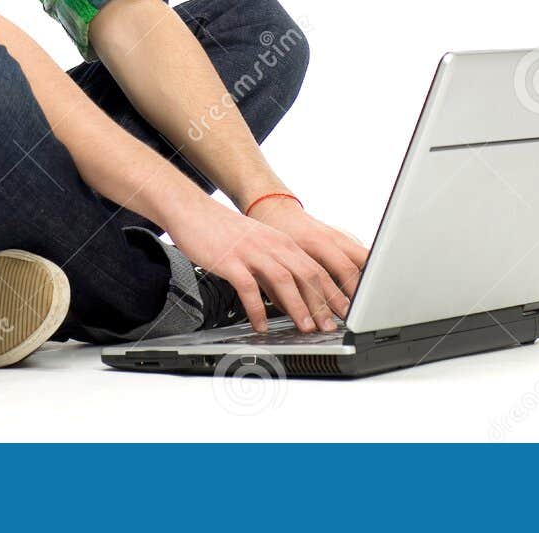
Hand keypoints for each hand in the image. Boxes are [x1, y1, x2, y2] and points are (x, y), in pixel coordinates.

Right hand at [166, 196, 353, 332]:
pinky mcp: (230, 260)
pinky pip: (248, 287)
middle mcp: (272, 245)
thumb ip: (275, 274)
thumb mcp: (258, 249)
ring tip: (304, 328)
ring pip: (284, 279)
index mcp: (283, 243)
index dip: (334, 291)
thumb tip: (290, 303)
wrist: (193, 211)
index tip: (345, 312)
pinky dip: (257, 309)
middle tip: (331, 326)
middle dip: (322, 303)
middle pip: (307, 274)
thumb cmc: (224, 232)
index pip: (316, 268)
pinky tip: (261, 326)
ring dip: (297, 306)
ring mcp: (252, 252)